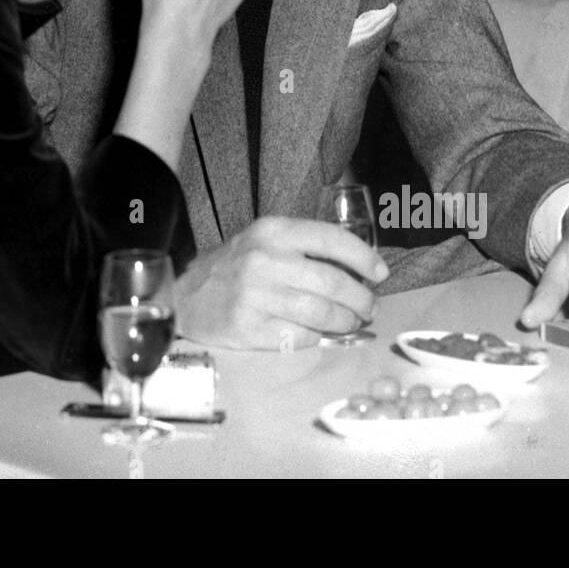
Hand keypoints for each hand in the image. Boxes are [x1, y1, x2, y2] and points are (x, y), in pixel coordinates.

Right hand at [173, 217, 388, 349]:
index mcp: (273, 231)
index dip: (363, 257)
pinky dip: (317, 337)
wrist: (188, 295)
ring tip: (350, 322)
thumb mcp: (266, 240)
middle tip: (369, 307)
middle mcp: (264, 260)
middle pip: (332, 282)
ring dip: (345, 322)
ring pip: (321, 314)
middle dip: (361, 298)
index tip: (380, 273)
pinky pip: (300, 337)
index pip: (331, 239)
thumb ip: (306, 247)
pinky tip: (317, 333)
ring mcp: (255, 296)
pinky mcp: (249, 328)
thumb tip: (361, 269)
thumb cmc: (236, 265)